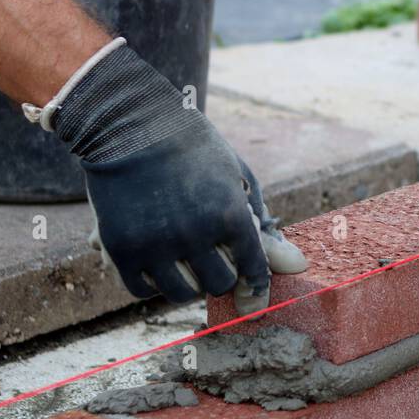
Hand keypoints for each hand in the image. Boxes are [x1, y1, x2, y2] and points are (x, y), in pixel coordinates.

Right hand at [51, 43, 307, 305]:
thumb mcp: (238, 176)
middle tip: (212, 259)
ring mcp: (156, 244)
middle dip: (221, 275)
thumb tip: (298, 266)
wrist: (131, 125)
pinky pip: (142, 290)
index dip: (255, 285)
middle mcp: (195, 234)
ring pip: (181, 294)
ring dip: (188, 283)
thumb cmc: (193, 148)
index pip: (253, 270)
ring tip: (185, 261)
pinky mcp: (121, 249)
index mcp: (231, 214)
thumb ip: (263, 224)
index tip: (252, 292)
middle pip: (218, 285)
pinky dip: (153, 283)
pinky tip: (157, 262)